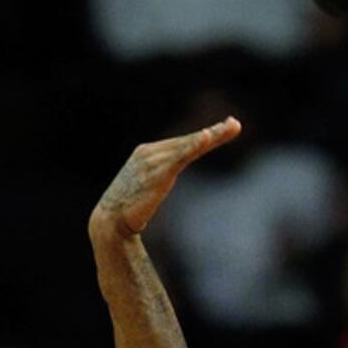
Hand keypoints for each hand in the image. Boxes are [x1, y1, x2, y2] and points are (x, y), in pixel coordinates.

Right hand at [90, 118, 240, 239]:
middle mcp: (150, 152)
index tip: (228, 126)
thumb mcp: (149, 184)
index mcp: (148, 152)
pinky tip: (207, 137)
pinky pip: (180, 157)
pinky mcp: (156, 173)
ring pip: (188, 146)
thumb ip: (162, 174)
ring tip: (231, 128)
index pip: (183, 141)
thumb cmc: (131, 205)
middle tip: (236, 125)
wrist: (110, 222)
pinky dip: (194, 145)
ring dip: (212, 136)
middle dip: (215, 133)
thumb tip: (171, 173)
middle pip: (189, 141)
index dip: (206, 135)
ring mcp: (152, 161)